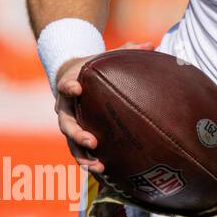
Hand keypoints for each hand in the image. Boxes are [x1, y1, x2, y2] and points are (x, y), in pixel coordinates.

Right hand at [55, 40, 154, 173]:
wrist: (73, 80)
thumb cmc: (95, 68)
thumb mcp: (107, 57)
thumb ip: (127, 50)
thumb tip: (151, 44)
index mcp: (70, 86)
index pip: (66, 85)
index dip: (69, 87)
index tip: (76, 88)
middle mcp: (65, 108)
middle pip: (66, 123)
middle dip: (77, 133)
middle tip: (92, 140)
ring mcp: (70, 124)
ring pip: (71, 144)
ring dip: (83, 156)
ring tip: (98, 165)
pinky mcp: (77, 136)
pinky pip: (81, 152)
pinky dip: (89, 161)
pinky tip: (105, 171)